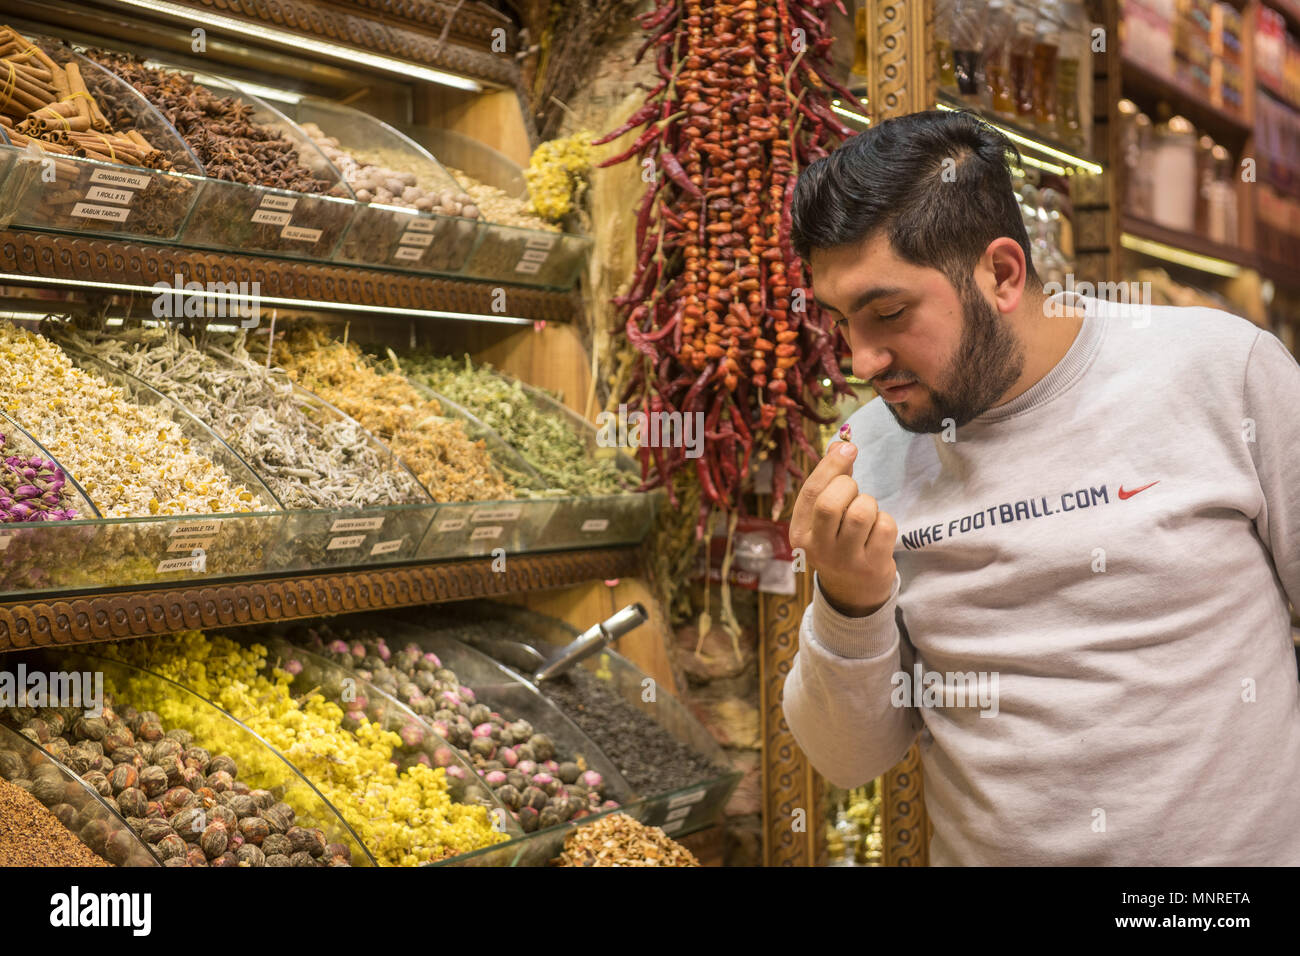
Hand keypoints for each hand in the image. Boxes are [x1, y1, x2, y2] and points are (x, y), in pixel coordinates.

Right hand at [789, 441, 897, 616]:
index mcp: (799, 532)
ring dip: (869, 503)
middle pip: (832, 503)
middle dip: (848, 486)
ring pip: (862, 513)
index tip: (848, 449)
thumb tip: (841, 445)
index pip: (811, 493)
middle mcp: (818, 548)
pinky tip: (877, 531)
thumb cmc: (837, 541)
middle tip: (853, 493)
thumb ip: (829, 480)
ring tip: (866, 513)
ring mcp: (845, 560)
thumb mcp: (823, 517)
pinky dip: (885, 521)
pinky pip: (885, 526)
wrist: (852, 591)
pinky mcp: (872, 566)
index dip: (830, 465)